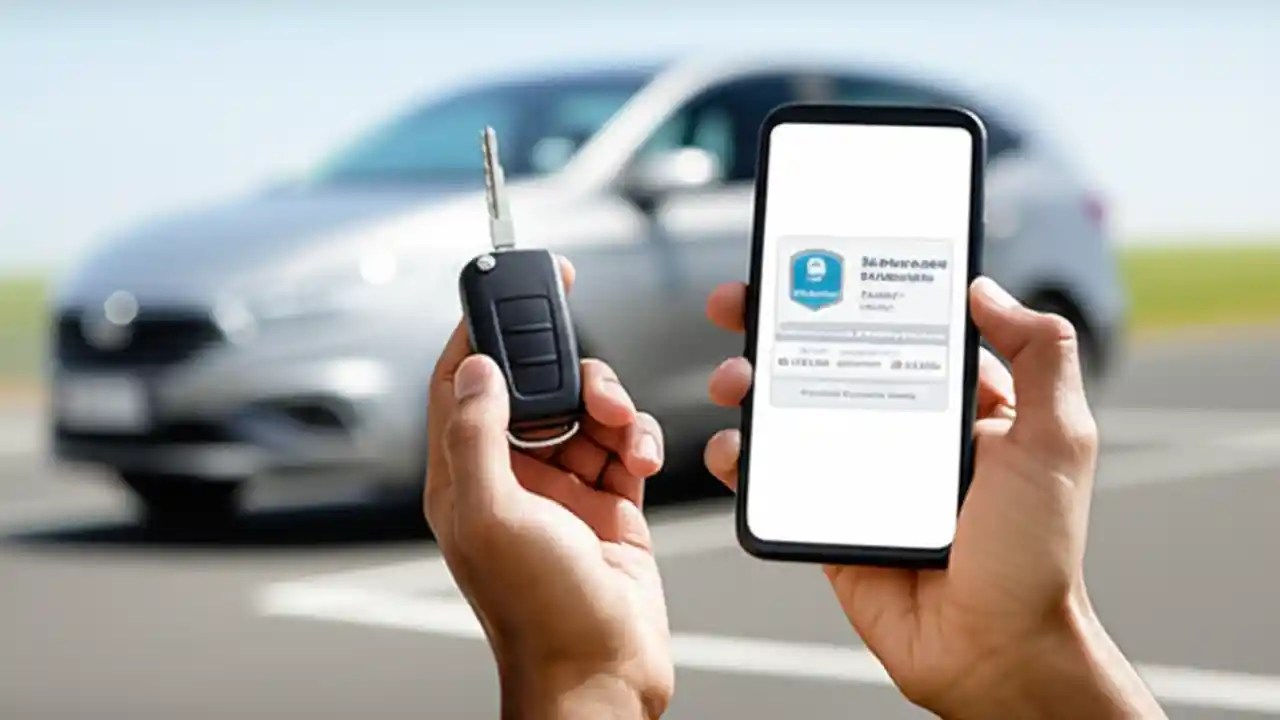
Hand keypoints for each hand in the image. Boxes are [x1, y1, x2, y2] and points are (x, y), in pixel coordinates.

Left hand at [425, 259, 671, 719]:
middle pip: (535, 389)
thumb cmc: (541, 613)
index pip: (463, 384)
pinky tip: (640, 461)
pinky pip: (624, 444)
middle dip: (567, 370)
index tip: (504, 288)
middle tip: (590, 371)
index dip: (480, 331)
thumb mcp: (492, 516)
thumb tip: (477, 370)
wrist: (603, 673)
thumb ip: (477, 436)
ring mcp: (563, 490)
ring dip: (611, 408)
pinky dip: (637, 440)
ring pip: (587, 411)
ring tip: (621, 431)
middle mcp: (513, 478)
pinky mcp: (610, 503)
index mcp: (467, 477)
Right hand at [703, 277, 1163, 718]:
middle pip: (828, 359)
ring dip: (750, 385)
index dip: (852, 290)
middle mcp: (903, 430)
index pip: (896, 327)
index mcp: (956, 404)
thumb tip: (985, 286)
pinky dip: (743, 459)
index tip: (815, 258)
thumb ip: (1039, 355)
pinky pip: (775, 478)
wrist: (992, 652)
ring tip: (732, 379)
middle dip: (777, 325)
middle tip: (739, 303)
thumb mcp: (1056, 441)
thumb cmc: (1036, 553)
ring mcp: (859, 472)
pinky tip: (732, 446)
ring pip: (791, 411)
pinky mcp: (826, 515)